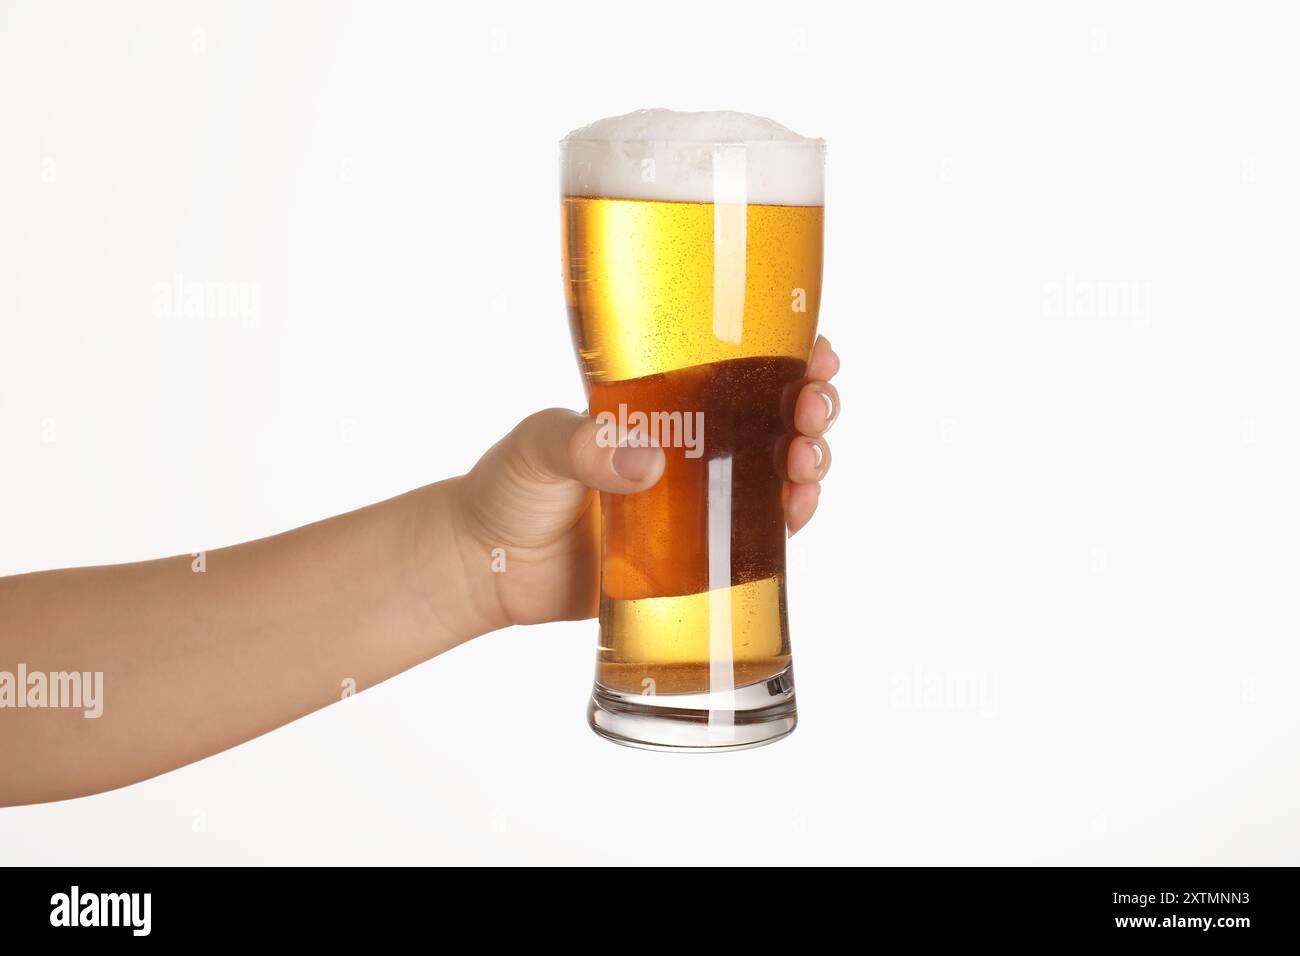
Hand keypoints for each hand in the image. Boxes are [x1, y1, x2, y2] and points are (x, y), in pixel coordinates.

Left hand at [451, 336, 841, 628]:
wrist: (487, 568)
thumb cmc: (507, 489)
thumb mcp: (538, 447)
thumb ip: (583, 447)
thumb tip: (646, 462)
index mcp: (659, 404)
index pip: (736, 368)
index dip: (787, 358)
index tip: (814, 353)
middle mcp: (689, 447)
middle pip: (775, 416)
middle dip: (812, 406)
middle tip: (813, 409)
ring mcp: (697, 502)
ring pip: (779, 472)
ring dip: (809, 459)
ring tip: (805, 460)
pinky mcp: (696, 558)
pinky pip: (758, 537)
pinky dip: (789, 518)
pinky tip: (799, 507)